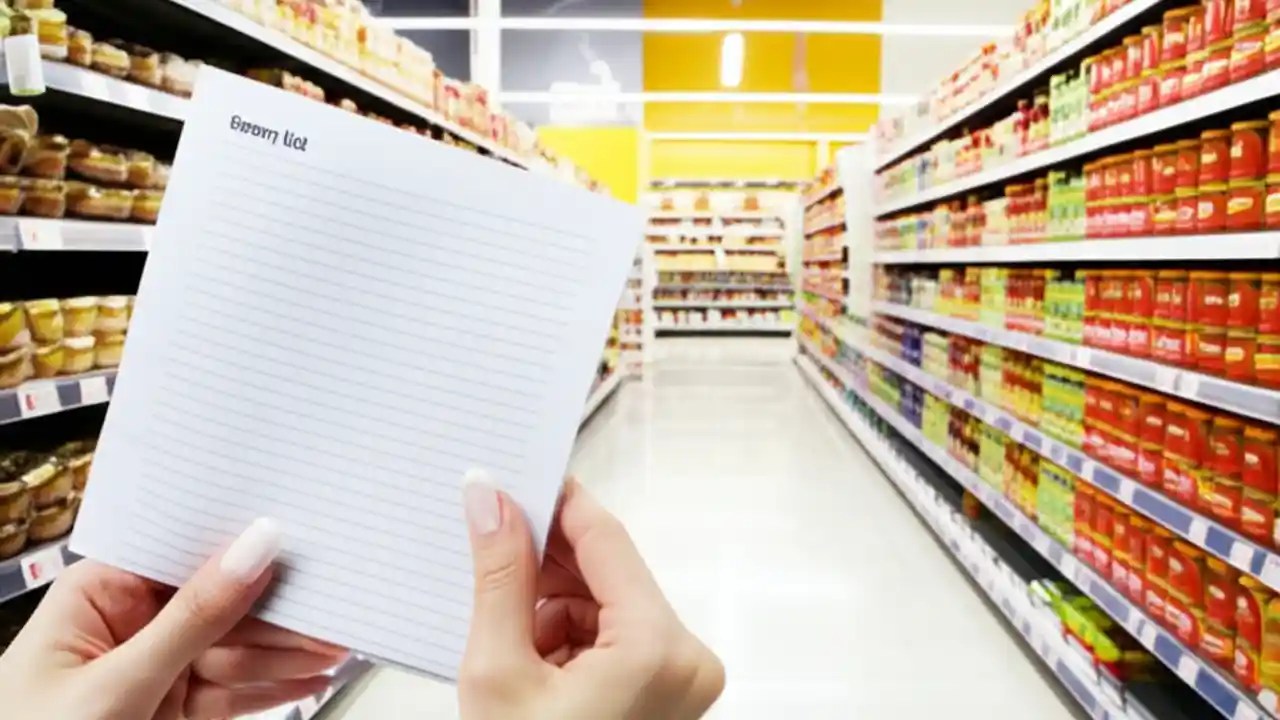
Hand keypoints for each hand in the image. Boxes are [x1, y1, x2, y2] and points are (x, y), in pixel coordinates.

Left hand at [0, 519, 348, 718]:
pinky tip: (311, 677)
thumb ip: (191, 620)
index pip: (181, 552)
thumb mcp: (115, 684)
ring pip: (239, 649)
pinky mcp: (177, 710)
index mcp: (96, 596)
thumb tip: (251, 550)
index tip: (298, 536)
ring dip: (290, 650)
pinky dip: (276, 687)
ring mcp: (157, 671)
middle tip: (335, 601)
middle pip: (222, 603)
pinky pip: (236, 690)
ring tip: (337, 644)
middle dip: (280, 608)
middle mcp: (130, 626)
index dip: (239, 543)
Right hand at [459, 474, 723, 719]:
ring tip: (509, 647)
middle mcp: (685, 659)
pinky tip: (530, 663)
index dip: (554, 500)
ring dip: (551, 608)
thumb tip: (491, 502)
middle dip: (545, 563)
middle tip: (488, 548)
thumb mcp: (499, 672)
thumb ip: (500, 577)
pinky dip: (567, 638)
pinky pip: (612, 635)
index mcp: (656, 649)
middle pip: (606, 570)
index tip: (513, 478)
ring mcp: (681, 679)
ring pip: (605, 602)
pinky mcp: (666, 692)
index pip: (604, 538)